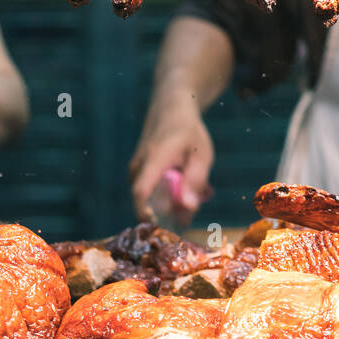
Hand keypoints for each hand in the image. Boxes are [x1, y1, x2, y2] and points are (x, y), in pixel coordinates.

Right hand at [130, 96, 213, 224]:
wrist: (171, 109)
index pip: (142, 193)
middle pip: (150, 202)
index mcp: (154, 160)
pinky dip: (171, 193)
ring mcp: (136, 170)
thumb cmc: (189, 132)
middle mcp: (139, 167)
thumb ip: (195, 182)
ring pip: (153, 198)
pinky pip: (153, 192)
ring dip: (177, 201)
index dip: (149, 215)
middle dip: (175, 211)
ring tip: (202, 189)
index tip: (166, 230)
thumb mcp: (202, 154)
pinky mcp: (138, 173)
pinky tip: (190, 184)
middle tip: (201, 202)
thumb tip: (187, 210)